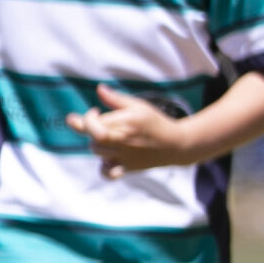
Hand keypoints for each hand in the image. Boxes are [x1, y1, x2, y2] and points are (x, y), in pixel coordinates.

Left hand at [69, 85, 193, 175]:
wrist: (176, 144)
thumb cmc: (155, 122)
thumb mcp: (138, 106)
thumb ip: (115, 99)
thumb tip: (99, 88)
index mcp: (124, 123)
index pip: (90, 124)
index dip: (87, 117)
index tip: (95, 111)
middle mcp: (122, 141)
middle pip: (92, 138)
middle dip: (92, 129)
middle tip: (103, 123)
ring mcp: (124, 156)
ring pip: (96, 151)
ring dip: (98, 143)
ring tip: (112, 137)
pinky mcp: (127, 168)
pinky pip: (107, 174)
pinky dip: (104, 168)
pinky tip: (109, 159)